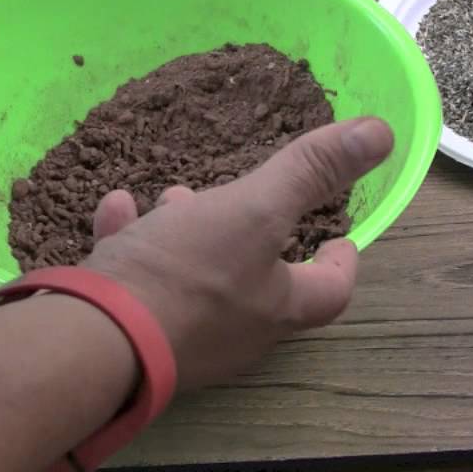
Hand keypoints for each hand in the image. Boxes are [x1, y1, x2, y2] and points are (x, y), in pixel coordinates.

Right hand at [84, 117, 393, 389]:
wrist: (92, 338)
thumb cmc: (185, 275)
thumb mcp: (254, 210)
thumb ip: (311, 172)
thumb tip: (381, 134)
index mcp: (275, 310)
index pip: (329, 292)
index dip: (340, 262)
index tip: (342, 236)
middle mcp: (233, 334)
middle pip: (256, 283)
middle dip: (250, 235)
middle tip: (243, 201)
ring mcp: (177, 337)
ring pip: (194, 279)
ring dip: (188, 232)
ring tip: (174, 199)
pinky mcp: (125, 332)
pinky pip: (137, 281)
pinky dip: (131, 243)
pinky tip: (116, 210)